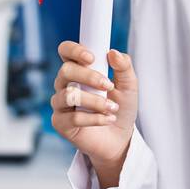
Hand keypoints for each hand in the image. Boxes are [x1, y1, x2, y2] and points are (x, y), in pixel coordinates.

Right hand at [50, 41, 138, 188]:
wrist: (120, 138)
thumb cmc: (120, 108)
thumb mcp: (129, 86)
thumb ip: (124, 67)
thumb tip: (113, 52)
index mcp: (79, 70)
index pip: (66, 51)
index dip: (74, 50)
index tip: (92, 57)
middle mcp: (65, 84)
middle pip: (65, 71)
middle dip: (89, 77)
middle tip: (108, 86)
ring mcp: (61, 104)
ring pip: (69, 95)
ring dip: (95, 101)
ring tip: (112, 108)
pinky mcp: (61, 123)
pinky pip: (73, 117)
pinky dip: (95, 118)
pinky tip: (107, 120)